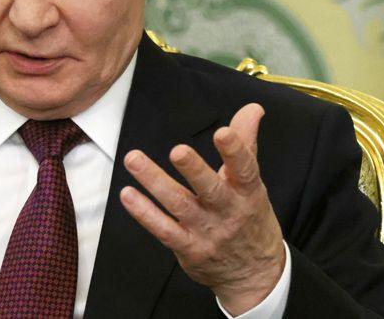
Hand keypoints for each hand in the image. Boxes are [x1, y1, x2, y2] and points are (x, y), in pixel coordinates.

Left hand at [118, 103, 285, 314]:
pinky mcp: (188, 248)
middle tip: (177, 150)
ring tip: (133, 159)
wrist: (255, 273)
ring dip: (154, 182)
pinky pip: (163, 229)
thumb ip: (245, 145)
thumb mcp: (252, 184)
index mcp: (247, 192)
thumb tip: (252, 109)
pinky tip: (127, 194)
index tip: (223, 132)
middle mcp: (227, 211)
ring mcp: (207, 231)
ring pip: (179, 205)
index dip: (235, 150)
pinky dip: (144, 213)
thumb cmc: (250, 218)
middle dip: (194, 170)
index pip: (244, 169)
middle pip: (210, 189)